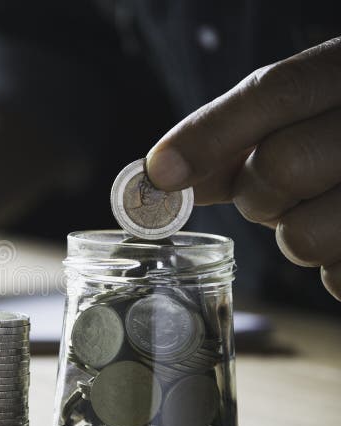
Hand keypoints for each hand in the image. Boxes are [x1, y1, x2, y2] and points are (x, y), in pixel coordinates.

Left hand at [146, 37, 340, 300]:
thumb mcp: (301, 117)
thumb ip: (236, 139)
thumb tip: (164, 173)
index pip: (276, 92)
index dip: (208, 135)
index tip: (160, 172)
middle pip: (280, 167)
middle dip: (257, 193)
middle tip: (273, 193)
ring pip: (302, 235)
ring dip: (294, 235)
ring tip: (321, 214)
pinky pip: (337, 276)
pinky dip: (332, 268)